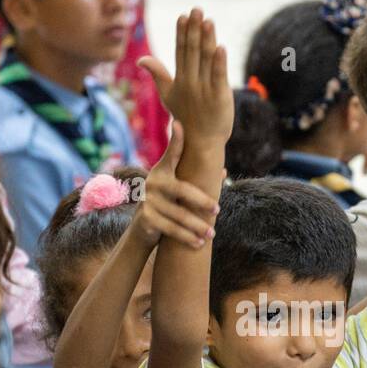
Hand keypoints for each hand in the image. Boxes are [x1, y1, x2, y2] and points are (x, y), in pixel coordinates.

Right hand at [130, 123, 219, 250]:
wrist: (143, 227)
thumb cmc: (167, 203)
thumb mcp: (178, 190)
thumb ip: (197, 179)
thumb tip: (223, 170)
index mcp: (163, 172)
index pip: (172, 153)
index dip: (176, 140)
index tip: (179, 123)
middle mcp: (153, 182)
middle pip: (184, 191)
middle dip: (202, 202)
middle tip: (217, 210)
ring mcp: (148, 200)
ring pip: (180, 215)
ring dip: (198, 227)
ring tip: (212, 233)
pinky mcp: (147, 218)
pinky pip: (172, 229)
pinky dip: (187, 238)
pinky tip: (199, 243)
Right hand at [139, 8, 233, 143]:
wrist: (200, 143)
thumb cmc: (185, 118)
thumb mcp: (168, 95)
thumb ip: (157, 75)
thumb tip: (141, 59)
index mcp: (180, 80)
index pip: (180, 52)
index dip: (182, 33)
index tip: (183, 16)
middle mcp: (191, 82)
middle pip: (192, 51)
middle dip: (194, 30)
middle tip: (196, 10)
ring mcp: (205, 90)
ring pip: (205, 60)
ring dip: (206, 39)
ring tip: (208, 20)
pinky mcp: (219, 97)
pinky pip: (218, 77)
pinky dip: (219, 62)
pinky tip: (221, 47)